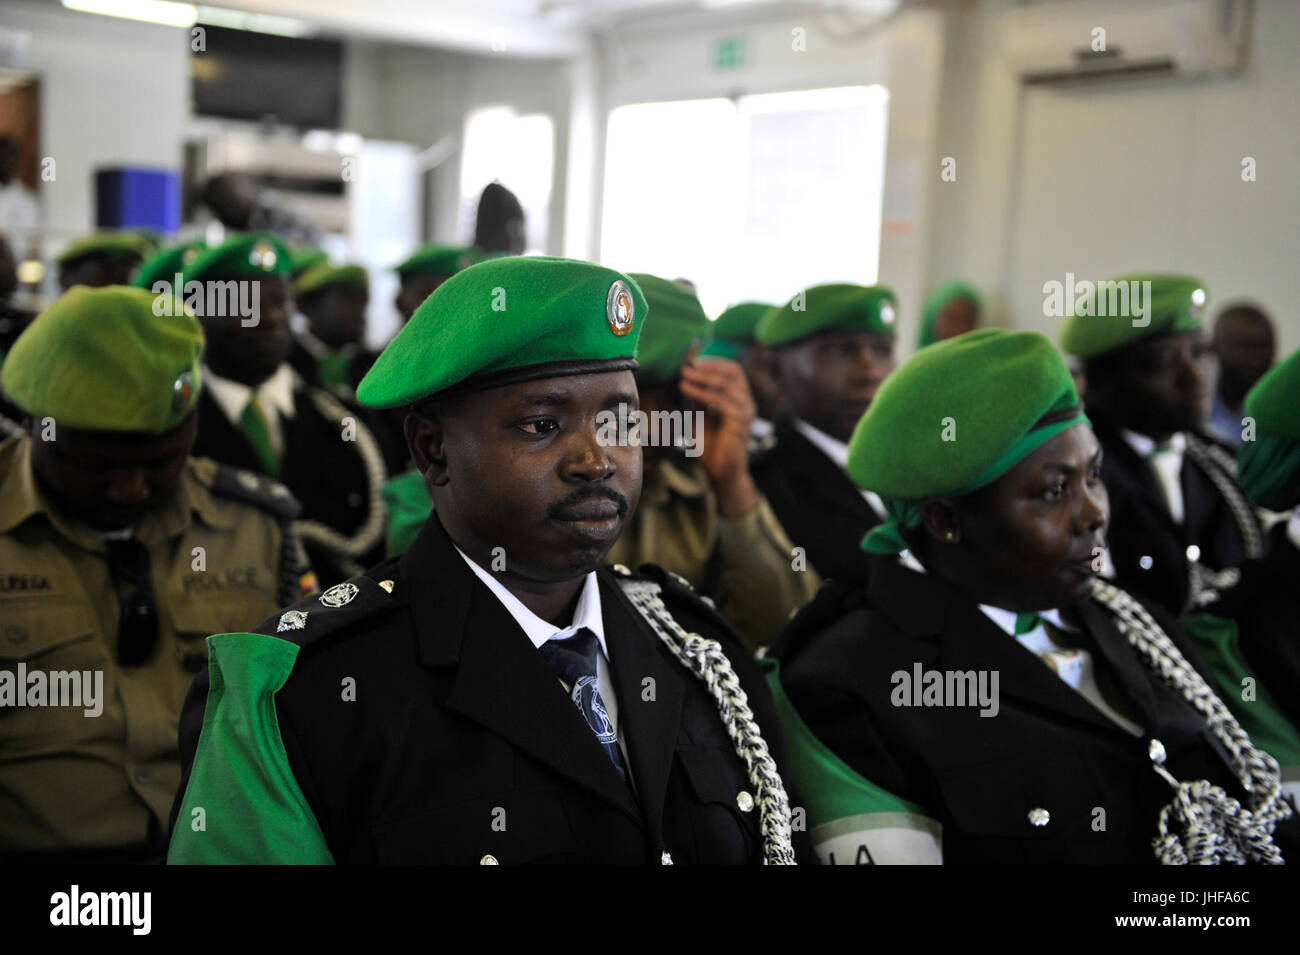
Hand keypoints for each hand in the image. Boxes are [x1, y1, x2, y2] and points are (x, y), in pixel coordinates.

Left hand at [679, 357, 757, 517]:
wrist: (722, 472)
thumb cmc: (711, 445)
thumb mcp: (699, 416)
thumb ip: (695, 399)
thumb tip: (682, 377)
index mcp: (740, 398)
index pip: (733, 370)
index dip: (714, 361)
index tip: (692, 360)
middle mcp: (747, 403)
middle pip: (732, 373)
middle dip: (707, 367)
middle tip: (686, 366)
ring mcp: (746, 413)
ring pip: (726, 385)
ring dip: (703, 378)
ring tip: (684, 376)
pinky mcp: (741, 424)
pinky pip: (722, 402)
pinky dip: (702, 393)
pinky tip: (687, 390)